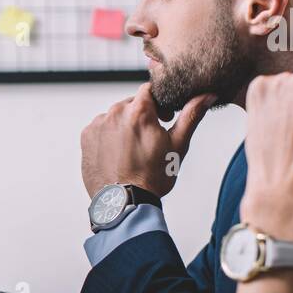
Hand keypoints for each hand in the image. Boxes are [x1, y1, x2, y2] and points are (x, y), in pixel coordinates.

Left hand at [79, 83, 213, 199]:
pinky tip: (118, 154)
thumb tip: (206, 95)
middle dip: (142, 116)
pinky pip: (100, 128)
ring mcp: (97, 125)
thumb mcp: (178, 145)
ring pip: (115, 116)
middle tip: (150, 139)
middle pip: (132, 104)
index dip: (159, 103)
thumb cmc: (152, 178)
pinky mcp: (86, 137)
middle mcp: (114, 114)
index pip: (149, 89)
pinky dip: (109, 136)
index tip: (163, 117)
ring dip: (125, 126)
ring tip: (133, 150)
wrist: (124, 203)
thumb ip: (191, 115)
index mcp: (138, 111)